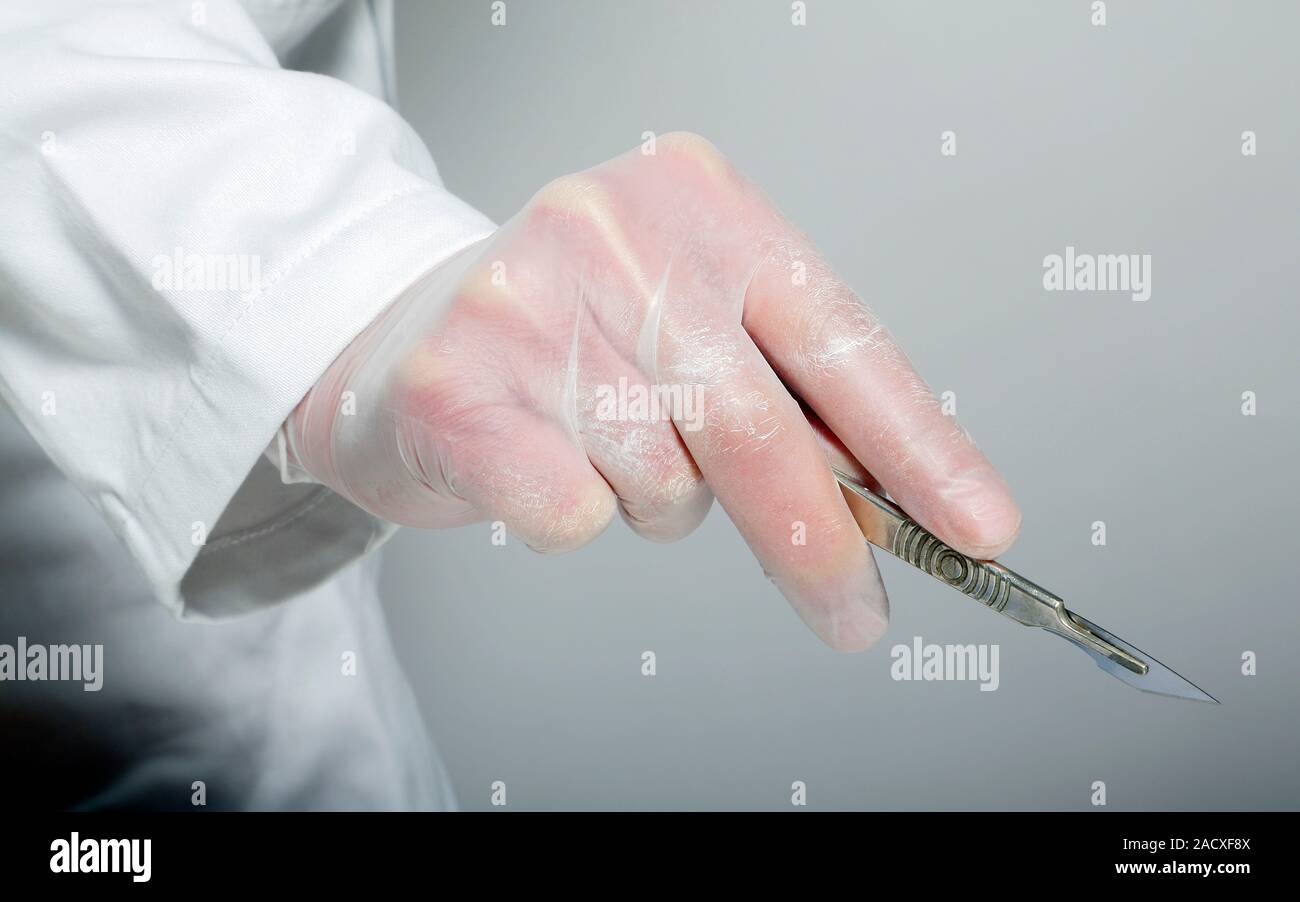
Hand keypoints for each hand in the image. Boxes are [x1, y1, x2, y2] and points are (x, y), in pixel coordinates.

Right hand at [284, 133, 1020, 649]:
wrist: (396, 346)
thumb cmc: (567, 341)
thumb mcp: (687, 323)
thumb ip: (779, 392)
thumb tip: (892, 504)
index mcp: (699, 204)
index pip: (837, 337)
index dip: (917, 445)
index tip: (977, 526)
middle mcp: (614, 230)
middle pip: (758, 428)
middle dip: (818, 544)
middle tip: (853, 614)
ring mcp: (529, 301)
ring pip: (665, 484)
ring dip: (659, 502)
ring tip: (603, 449)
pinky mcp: (458, 385)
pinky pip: (576, 514)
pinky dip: (575, 515)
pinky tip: (539, 462)